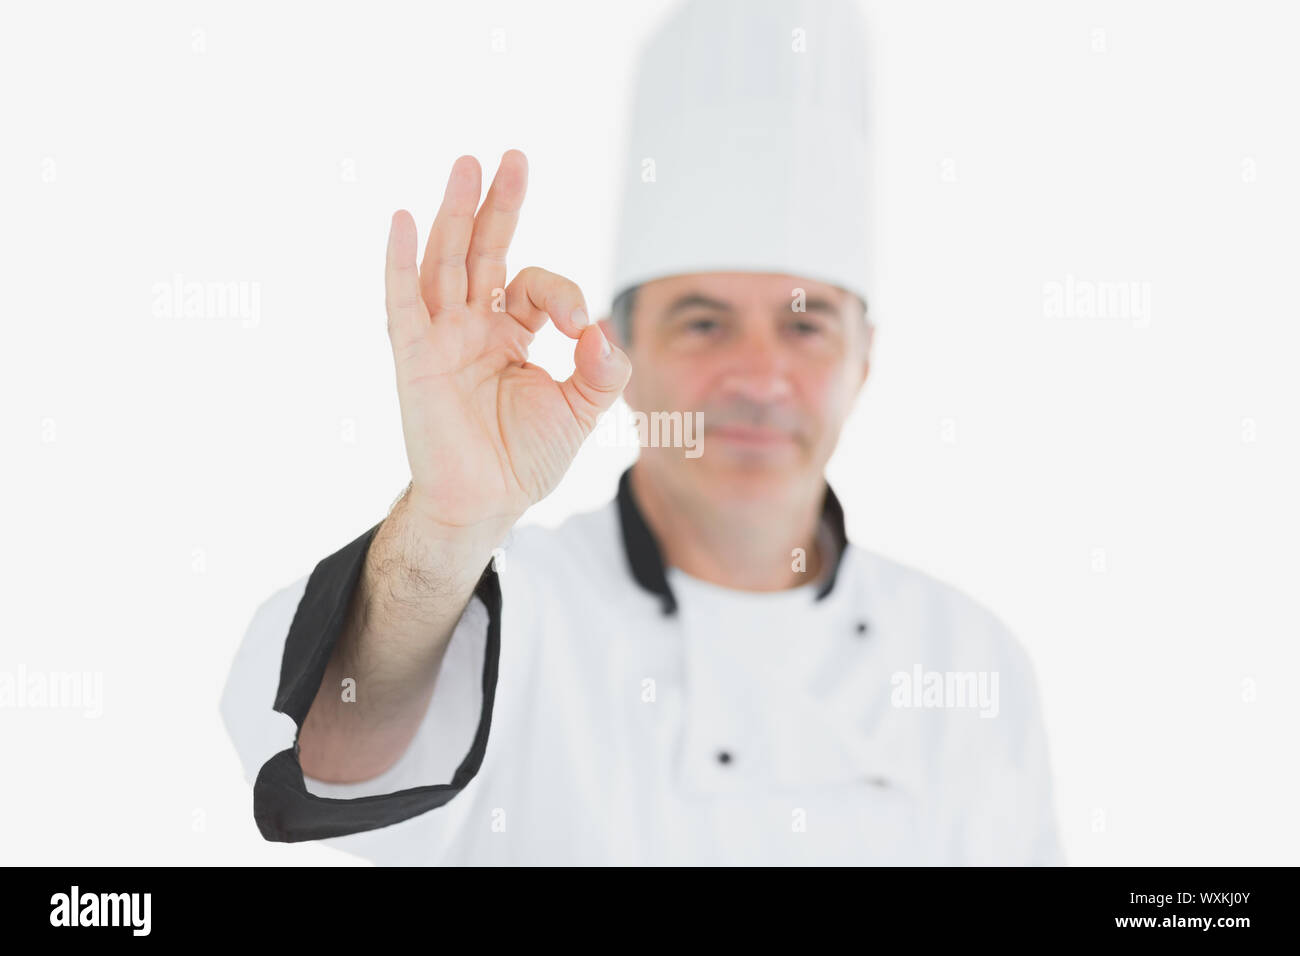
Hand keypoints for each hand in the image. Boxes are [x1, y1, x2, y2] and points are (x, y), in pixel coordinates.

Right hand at [384, 150, 630, 536]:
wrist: (486, 503)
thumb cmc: (525, 458)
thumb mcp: (582, 408)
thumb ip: (603, 368)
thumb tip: (603, 330)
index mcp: (508, 333)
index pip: (533, 287)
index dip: (564, 295)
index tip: (581, 328)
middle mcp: (471, 327)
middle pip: (482, 251)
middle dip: (497, 204)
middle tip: (513, 157)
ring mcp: (440, 338)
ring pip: (445, 263)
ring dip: (454, 214)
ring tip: (467, 165)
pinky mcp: (414, 358)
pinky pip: (402, 303)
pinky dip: (400, 263)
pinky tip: (404, 220)